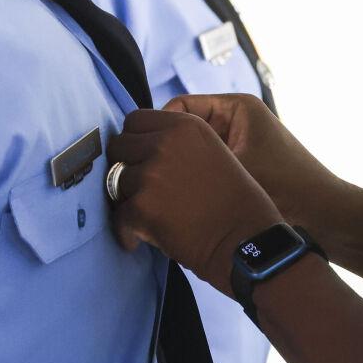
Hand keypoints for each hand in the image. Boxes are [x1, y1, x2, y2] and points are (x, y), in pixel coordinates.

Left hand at [105, 108, 281, 294]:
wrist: (247, 242)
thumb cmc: (235, 204)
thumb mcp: (212, 153)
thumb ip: (177, 143)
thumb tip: (139, 147)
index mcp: (185, 126)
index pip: (135, 120)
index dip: (135, 141)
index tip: (139, 159)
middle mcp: (165, 143)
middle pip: (119, 147)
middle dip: (126, 167)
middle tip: (141, 191)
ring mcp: (151, 174)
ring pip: (115, 182)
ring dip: (128, 200)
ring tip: (149, 217)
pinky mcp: (141, 206)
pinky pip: (118, 216)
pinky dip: (126, 231)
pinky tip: (139, 239)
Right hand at [163, 93, 344, 229]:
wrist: (329, 221)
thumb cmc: (289, 192)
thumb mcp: (235, 170)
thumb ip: (190, 161)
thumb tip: (145, 161)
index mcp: (237, 108)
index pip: (178, 107)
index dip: (157, 132)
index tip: (144, 160)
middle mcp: (237, 120)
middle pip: (182, 128)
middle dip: (165, 152)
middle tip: (148, 177)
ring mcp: (239, 143)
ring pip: (191, 151)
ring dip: (179, 169)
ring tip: (165, 192)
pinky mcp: (242, 165)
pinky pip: (206, 166)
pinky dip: (194, 180)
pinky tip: (183, 202)